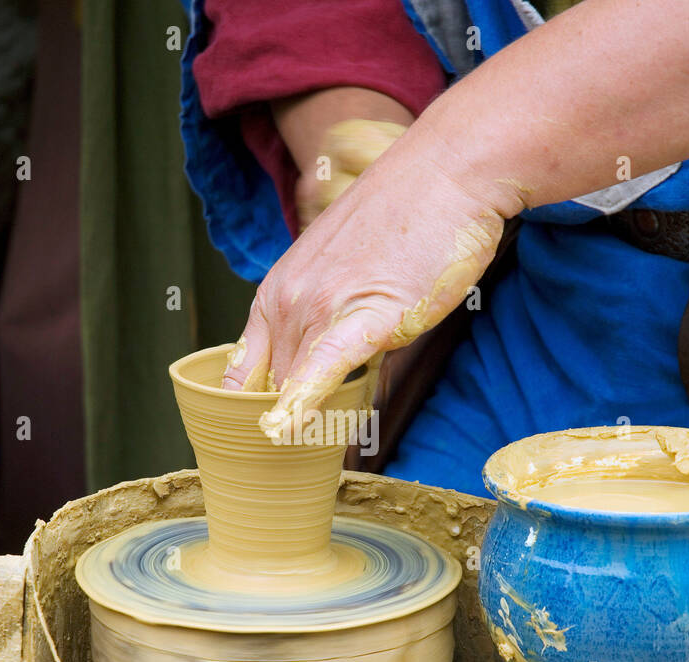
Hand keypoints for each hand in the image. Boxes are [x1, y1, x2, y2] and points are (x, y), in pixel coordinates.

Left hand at [224, 122, 512, 441]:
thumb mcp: (343, 269)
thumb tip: (335, 363)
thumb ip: (328, 316)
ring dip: (302, 423)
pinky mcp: (364, 316)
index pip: (242, 369)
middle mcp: (287, 300)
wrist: (446, 174)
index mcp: (276, 291)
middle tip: (299, 453)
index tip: (255, 437)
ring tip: (310, 459)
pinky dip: (302, 402)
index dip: (246, 407)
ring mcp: (321, 307)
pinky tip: (285, 432)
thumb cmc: (405, 221)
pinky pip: (323, 368)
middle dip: (283, 420)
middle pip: (272, 385)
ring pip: (295, 385)